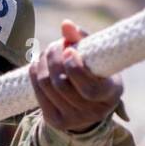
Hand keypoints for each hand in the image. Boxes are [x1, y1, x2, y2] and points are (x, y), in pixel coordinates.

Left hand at [29, 19, 123, 133]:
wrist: (89, 104)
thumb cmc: (96, 73)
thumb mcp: (96, 57)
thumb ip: (83, 40)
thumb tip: (65, 24)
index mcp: (110, 95)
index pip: (89, 88)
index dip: (74, 68)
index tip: (68, 49)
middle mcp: (93, 112)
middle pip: (62, 85)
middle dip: (54, 59)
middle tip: (54, 44)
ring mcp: (74, 119)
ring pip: (48, 87)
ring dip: (43, 64)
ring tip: (47, 52)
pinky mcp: (56, 121)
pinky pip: (39, 95)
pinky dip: (35, 75)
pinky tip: (37, 63)